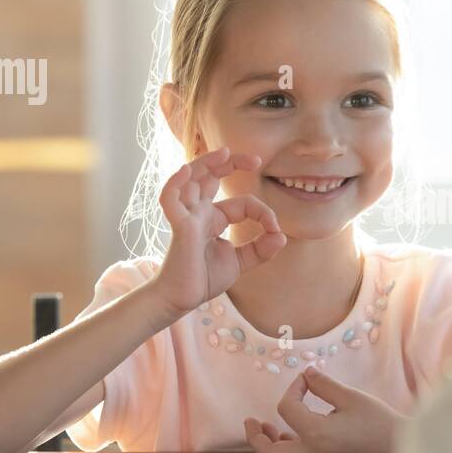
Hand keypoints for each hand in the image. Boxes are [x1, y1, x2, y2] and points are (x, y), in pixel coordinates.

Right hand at [153, 147, 285, 315]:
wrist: (181, 299)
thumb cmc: (203, 279)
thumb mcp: (239, 262)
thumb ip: (260, 249)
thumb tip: (281, 235)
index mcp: (213, 218)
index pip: (242, 203)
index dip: (263, 212)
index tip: (275, 229)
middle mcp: (198, 213)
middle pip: (209, 176)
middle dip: (229, 163)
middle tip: (255, 160)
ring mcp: (187, 217)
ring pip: (190, 179)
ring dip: (205, 162)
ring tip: (224, 153)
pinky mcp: (178, 227)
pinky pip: (170, 198)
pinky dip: (175, 183)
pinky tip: (186, 171)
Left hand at [243, 366, 404, 452]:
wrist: (402, 449)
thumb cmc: (379, 422)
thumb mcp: (351, 397)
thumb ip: (324, 385)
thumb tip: (306, 374)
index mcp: (316, 433)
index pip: (287, 409)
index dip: (293, 388)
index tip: (308, 379)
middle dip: (255, 437)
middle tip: (250, 421)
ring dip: (269, 444)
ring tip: (267, 427)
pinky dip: (288, 448)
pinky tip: (292, 434)